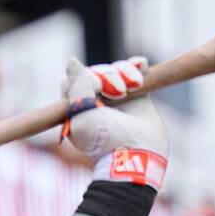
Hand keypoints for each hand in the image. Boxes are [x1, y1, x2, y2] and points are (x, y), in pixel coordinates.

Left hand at [61, 56, 168, 187]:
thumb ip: (77, 85)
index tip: (95, 88)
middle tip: (118, 93)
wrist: (137, 154)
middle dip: (109, 75)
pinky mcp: (138, 95)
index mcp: (77, 108)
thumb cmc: (104, 138)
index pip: (74, 79)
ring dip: (125, 72)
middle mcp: (96, 102)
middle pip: (98, 71)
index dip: (85, 77)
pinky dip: (138, 65)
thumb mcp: (82, 112)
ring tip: (134, 87)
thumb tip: (71, 61)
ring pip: (117, 68)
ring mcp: (117, 98)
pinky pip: (136, 69)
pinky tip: (142, 67)